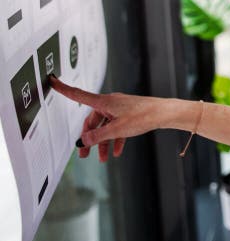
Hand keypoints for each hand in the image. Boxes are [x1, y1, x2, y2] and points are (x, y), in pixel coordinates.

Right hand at [51, 76, 168, 161]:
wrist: (165, 113)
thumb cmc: (144, 116)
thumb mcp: (118, 129)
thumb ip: (98, 136)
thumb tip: (82, 140)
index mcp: (104, 102)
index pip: (79, 95)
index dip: (64, 89)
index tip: (52, 81)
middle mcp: (111, 103)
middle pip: (92, 120)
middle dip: (88, 138)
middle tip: (83, 155)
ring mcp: (120, 109)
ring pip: (106, 126)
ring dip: (103, 143)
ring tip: (103, 159)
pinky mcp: (129, 114)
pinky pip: (117, 128)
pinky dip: (116, 139)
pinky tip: (117, 152)